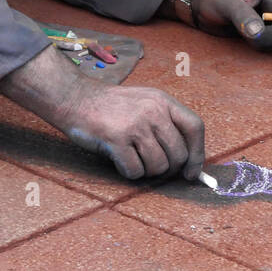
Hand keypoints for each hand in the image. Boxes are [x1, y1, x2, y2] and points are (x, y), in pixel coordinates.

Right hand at [64, 84, 205, 180]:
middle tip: (150, 166)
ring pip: (158, 166)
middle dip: (167, 169)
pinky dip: (128, 172)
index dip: (197, 154)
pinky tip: (118, 159)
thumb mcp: (143, 102)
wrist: (74, 98)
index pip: (195, 127)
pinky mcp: (117, 139)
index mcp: (162, 101)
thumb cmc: (109, 106)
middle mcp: (152, 111)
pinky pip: (135, 171)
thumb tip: (186, 163)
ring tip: (131, 158)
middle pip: (178, 155)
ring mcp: (135, 125)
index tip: (191, 172)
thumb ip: (165, 124)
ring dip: (146, 171)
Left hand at [189, 0, 271, 59]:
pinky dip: (257, 46)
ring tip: (241, 30)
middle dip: (267, 39)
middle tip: (243, 31)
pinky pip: (269, 46)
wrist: (203, 4)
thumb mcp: (227, 3)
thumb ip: (243, 16)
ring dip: (260, 43)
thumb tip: (258, 34)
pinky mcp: (265, 33)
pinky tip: (244, 36)